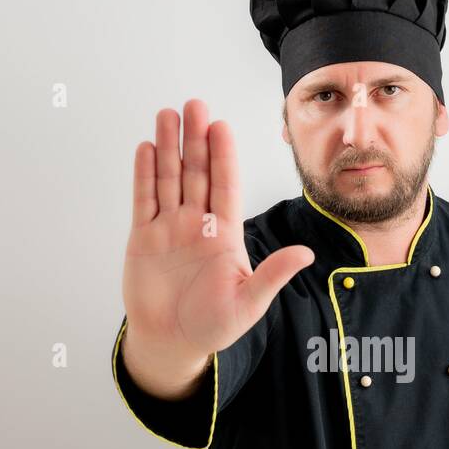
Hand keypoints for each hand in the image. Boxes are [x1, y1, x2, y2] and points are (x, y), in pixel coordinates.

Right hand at [121, 99, 314, 396]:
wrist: (172, 343)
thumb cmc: (213, 326)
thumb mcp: (249, 303)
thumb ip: (273, 275)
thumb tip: (305, 254)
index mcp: (225, 235)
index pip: (225, 186)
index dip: (223, 157)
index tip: (221, 127)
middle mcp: (197, 224)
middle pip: (196, 173)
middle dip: (195, 140)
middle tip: (194, 105)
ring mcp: (169, 228)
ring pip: (169, 179)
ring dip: (169, 148)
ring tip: (168, 115)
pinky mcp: (143, 237)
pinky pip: (143, 199)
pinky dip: (144, 174)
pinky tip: (147, 148)